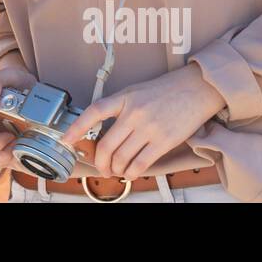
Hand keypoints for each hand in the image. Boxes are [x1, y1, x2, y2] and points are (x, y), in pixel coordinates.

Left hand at [58, 62, 225, 179]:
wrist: (195, 88)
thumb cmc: (165, 90)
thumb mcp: (135, 91)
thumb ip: (119, 107)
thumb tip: (101, 130)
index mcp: (124, 97)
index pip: (94, 112)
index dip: (76, 127)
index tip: (65, 140)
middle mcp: (134, 112)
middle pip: (107, 144)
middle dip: (100, 161)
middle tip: (101, 167)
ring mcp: (149, 127)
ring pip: (122, 157)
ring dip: (116, 169)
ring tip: (117, 171)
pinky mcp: (164, 141)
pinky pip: (141, 163)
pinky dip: (132, 172)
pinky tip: (131, 173)